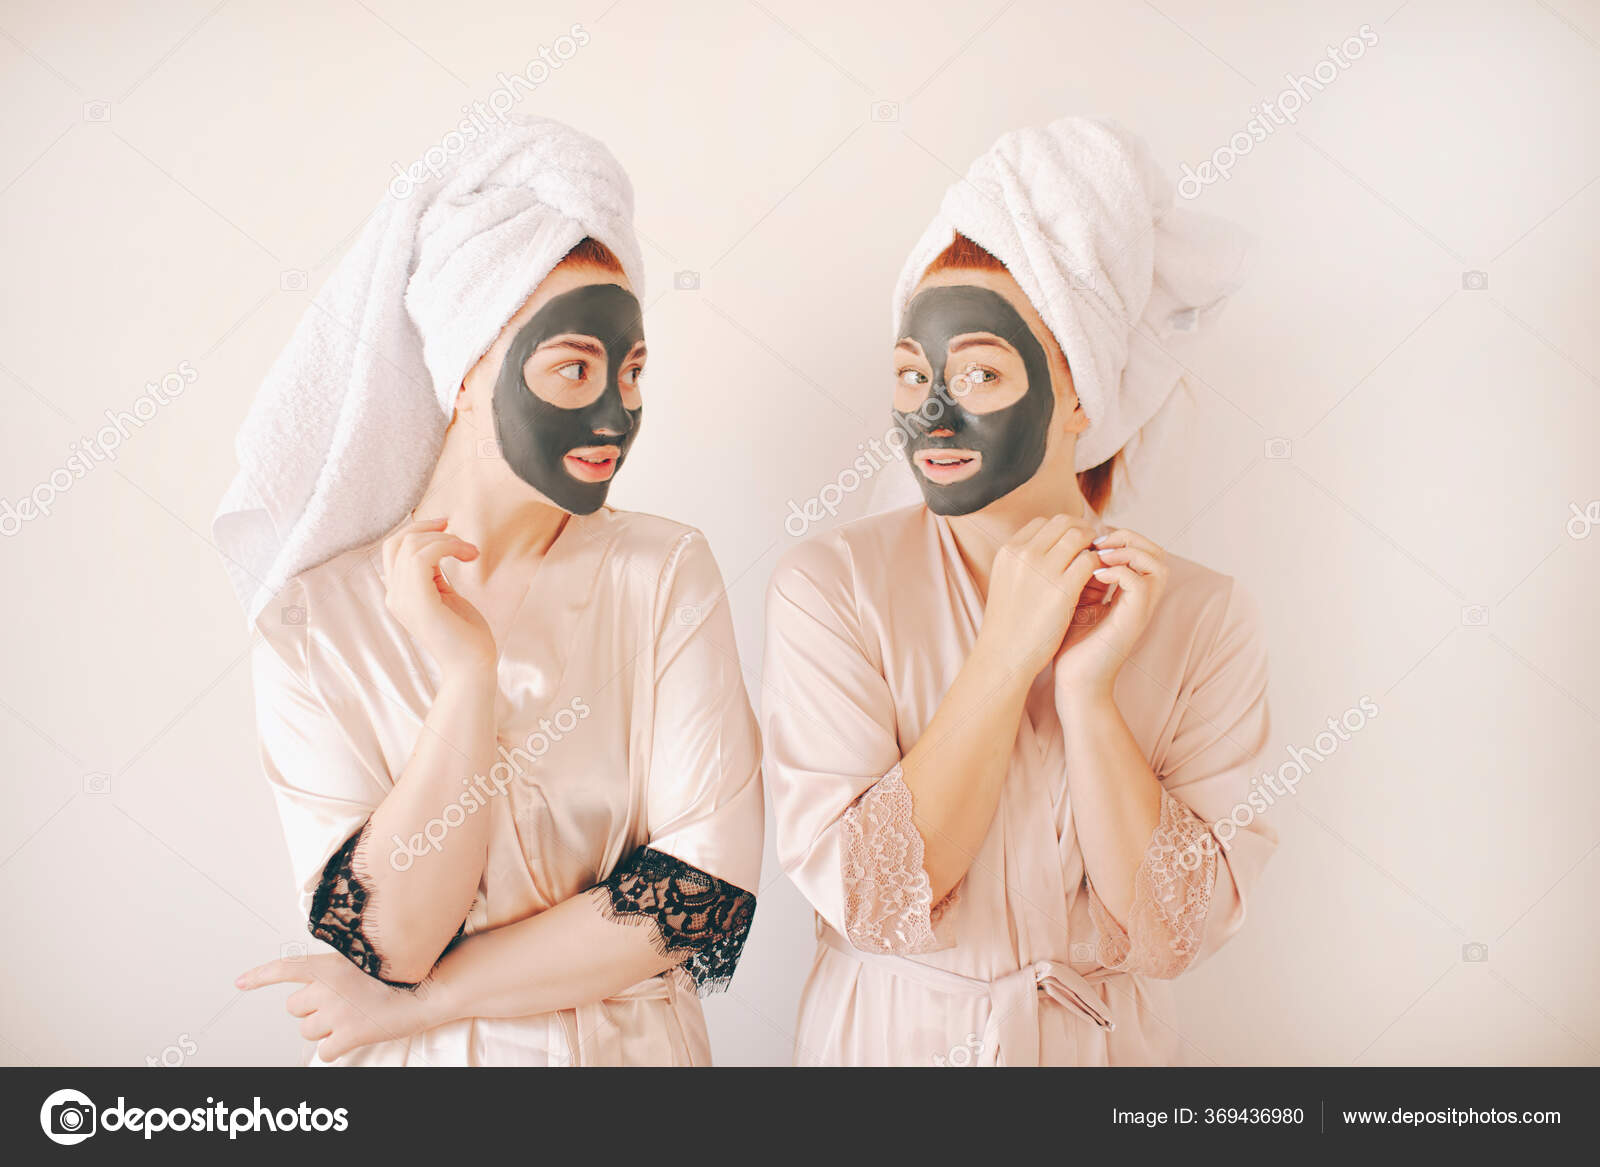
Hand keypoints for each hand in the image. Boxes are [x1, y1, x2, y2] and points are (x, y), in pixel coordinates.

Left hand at [236, 953, 433, 1062]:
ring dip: (323, 1029)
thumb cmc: (399, 975)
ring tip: (350, 1018)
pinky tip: (353, 1036)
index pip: (287, 968)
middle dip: (311, 1011)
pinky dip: (336, 1048)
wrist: (424, 992)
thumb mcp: (364, 961)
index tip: (240, 982)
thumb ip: (334, 971)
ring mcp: (337, 1013)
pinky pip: (324, 1051)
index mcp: (330, 965)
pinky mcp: (348, 1035)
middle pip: (295, 1008)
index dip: (260, 975)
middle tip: (338, 1006)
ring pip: (307, 1031)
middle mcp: (328, 988)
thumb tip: (315, 984)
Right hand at [382, 517, 494, 681]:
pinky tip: (469, 556)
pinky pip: (423, 556)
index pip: (393, 550)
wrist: (473, 667)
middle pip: (396, 543)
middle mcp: (395, 596)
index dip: (417, 530)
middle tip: (458, 534)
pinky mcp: (419, 602)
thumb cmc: (466, 635)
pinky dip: (447, 546)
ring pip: (411, 546)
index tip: (448, 528)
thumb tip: (438, 545)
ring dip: (445, 539)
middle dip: (427, 528)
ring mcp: (403, 600)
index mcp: (399, 595)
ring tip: (470, 551)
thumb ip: (435, 574)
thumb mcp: (446, 595)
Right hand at [973, 515, 1101, 682]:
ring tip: (1098, 562)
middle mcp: (1024, 554)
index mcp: (1009, 551)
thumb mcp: (1006, 581)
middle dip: (1082, 531)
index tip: (1073, 545)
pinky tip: (1099, 578)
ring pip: (1079, 536)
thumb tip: (1049, 548)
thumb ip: (1024, 561)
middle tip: (1092, 547)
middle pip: (1063, 523)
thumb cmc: (1008, 624)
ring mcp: (1043, 569)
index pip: (1043, 522)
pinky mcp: (1063, 588)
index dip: (1063, 530)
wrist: (1005, 655)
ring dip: (1093, 546)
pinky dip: (1098, 564)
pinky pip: (1090, 560)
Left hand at [1054, 528, 1168, 701]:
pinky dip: (1119, 572)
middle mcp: (1141, 599)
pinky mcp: (1133, 620)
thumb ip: (1083, 575)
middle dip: (1129, 538)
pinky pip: (1140, 583)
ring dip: (1128, 552)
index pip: (1142, 550)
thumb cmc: (1071, 644)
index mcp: (1129, 593)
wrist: (1074, 682)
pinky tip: (1093, 576)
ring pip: (1157, 564)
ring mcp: (1140, 610)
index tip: (1091, 540)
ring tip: (1099, 556)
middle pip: (1157, 552)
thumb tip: (1076, 545)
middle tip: (1099, 543)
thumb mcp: (1076, 600)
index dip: (1120, 537)